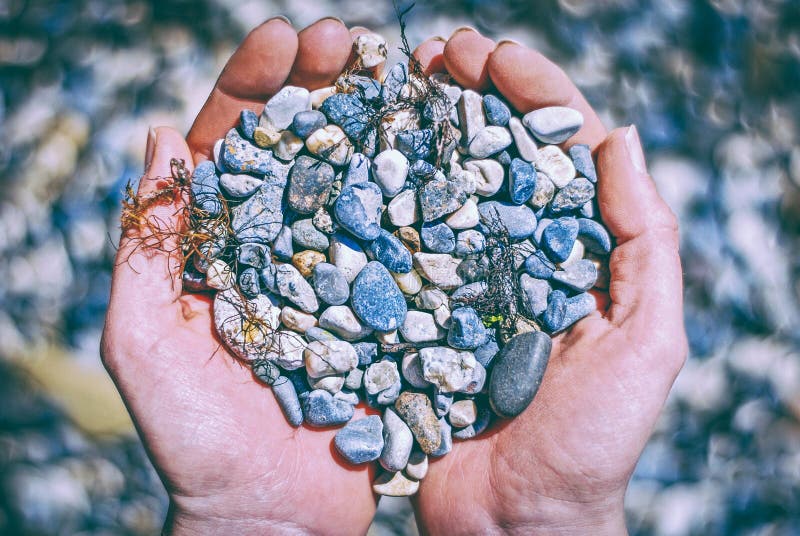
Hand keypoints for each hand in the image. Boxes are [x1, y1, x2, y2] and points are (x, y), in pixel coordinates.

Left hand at [102, 17, 382, 534]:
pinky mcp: (381, 309)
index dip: (253, 89)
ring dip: (376, 128)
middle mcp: (280, 248)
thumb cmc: (197, 442)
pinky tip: (442, 160)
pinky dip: (418, 200)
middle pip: (301, 148)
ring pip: (357, 184)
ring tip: (404, 78)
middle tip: (350, 41)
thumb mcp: (145, 346)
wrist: (269, 517)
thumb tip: (160, 142)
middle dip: (321, 88)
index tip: (282, 41)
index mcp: (218, 247)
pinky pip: (401, 246)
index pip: (233, 148)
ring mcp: (337, 275)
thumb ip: (145, 250)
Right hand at [409, 29, 686, 533]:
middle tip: (432, 54)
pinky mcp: (415, 315)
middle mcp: (517, 256)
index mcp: (575, 253)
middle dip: (468, 96)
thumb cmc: (590, 442)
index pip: (559, 152)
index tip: (489, 55)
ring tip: (390, 89)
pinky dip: (377, 205)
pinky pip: (395, 250)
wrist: (518, 523)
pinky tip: (354, 168)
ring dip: (419, 133)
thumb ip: (643, 245)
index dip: (530, 93)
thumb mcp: (645, 344)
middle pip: (494, 155)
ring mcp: (461, 282)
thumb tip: (621, 139)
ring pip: (440, 190)